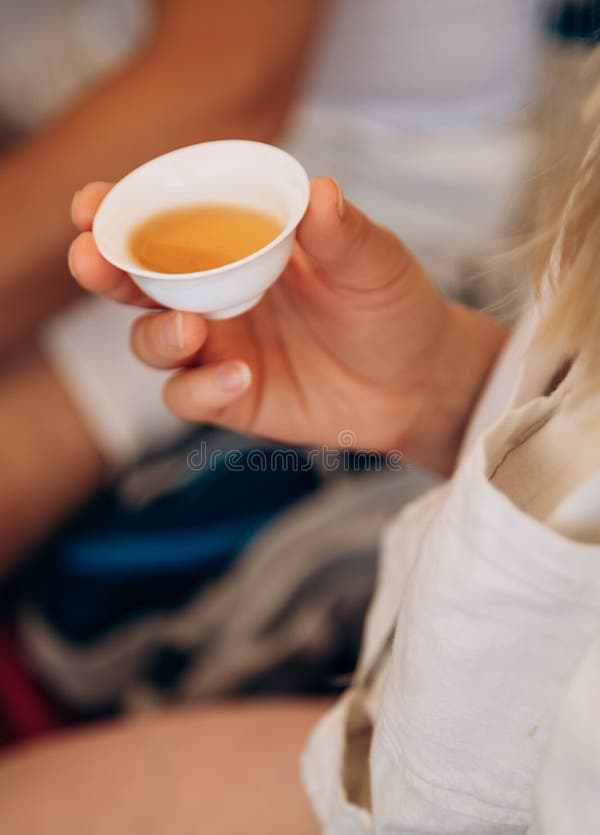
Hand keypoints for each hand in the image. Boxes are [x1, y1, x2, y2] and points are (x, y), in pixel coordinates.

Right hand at [69, 178, 506, 473]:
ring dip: (156, 335)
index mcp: (239, 247)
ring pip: (152, 342)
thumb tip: (318, 192)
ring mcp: (221, 349)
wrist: (419, 381)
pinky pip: (189, 397)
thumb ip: (343, 233)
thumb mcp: (375, 262)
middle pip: (136, 283)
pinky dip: (201, 388)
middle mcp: (217, 295)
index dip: (122, 213)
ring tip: (191, 329)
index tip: (94, 204)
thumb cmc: (392, 307)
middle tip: (94, 261)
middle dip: (104, 269)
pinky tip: (240, 377)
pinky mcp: (233, 398)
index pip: (168, 224)